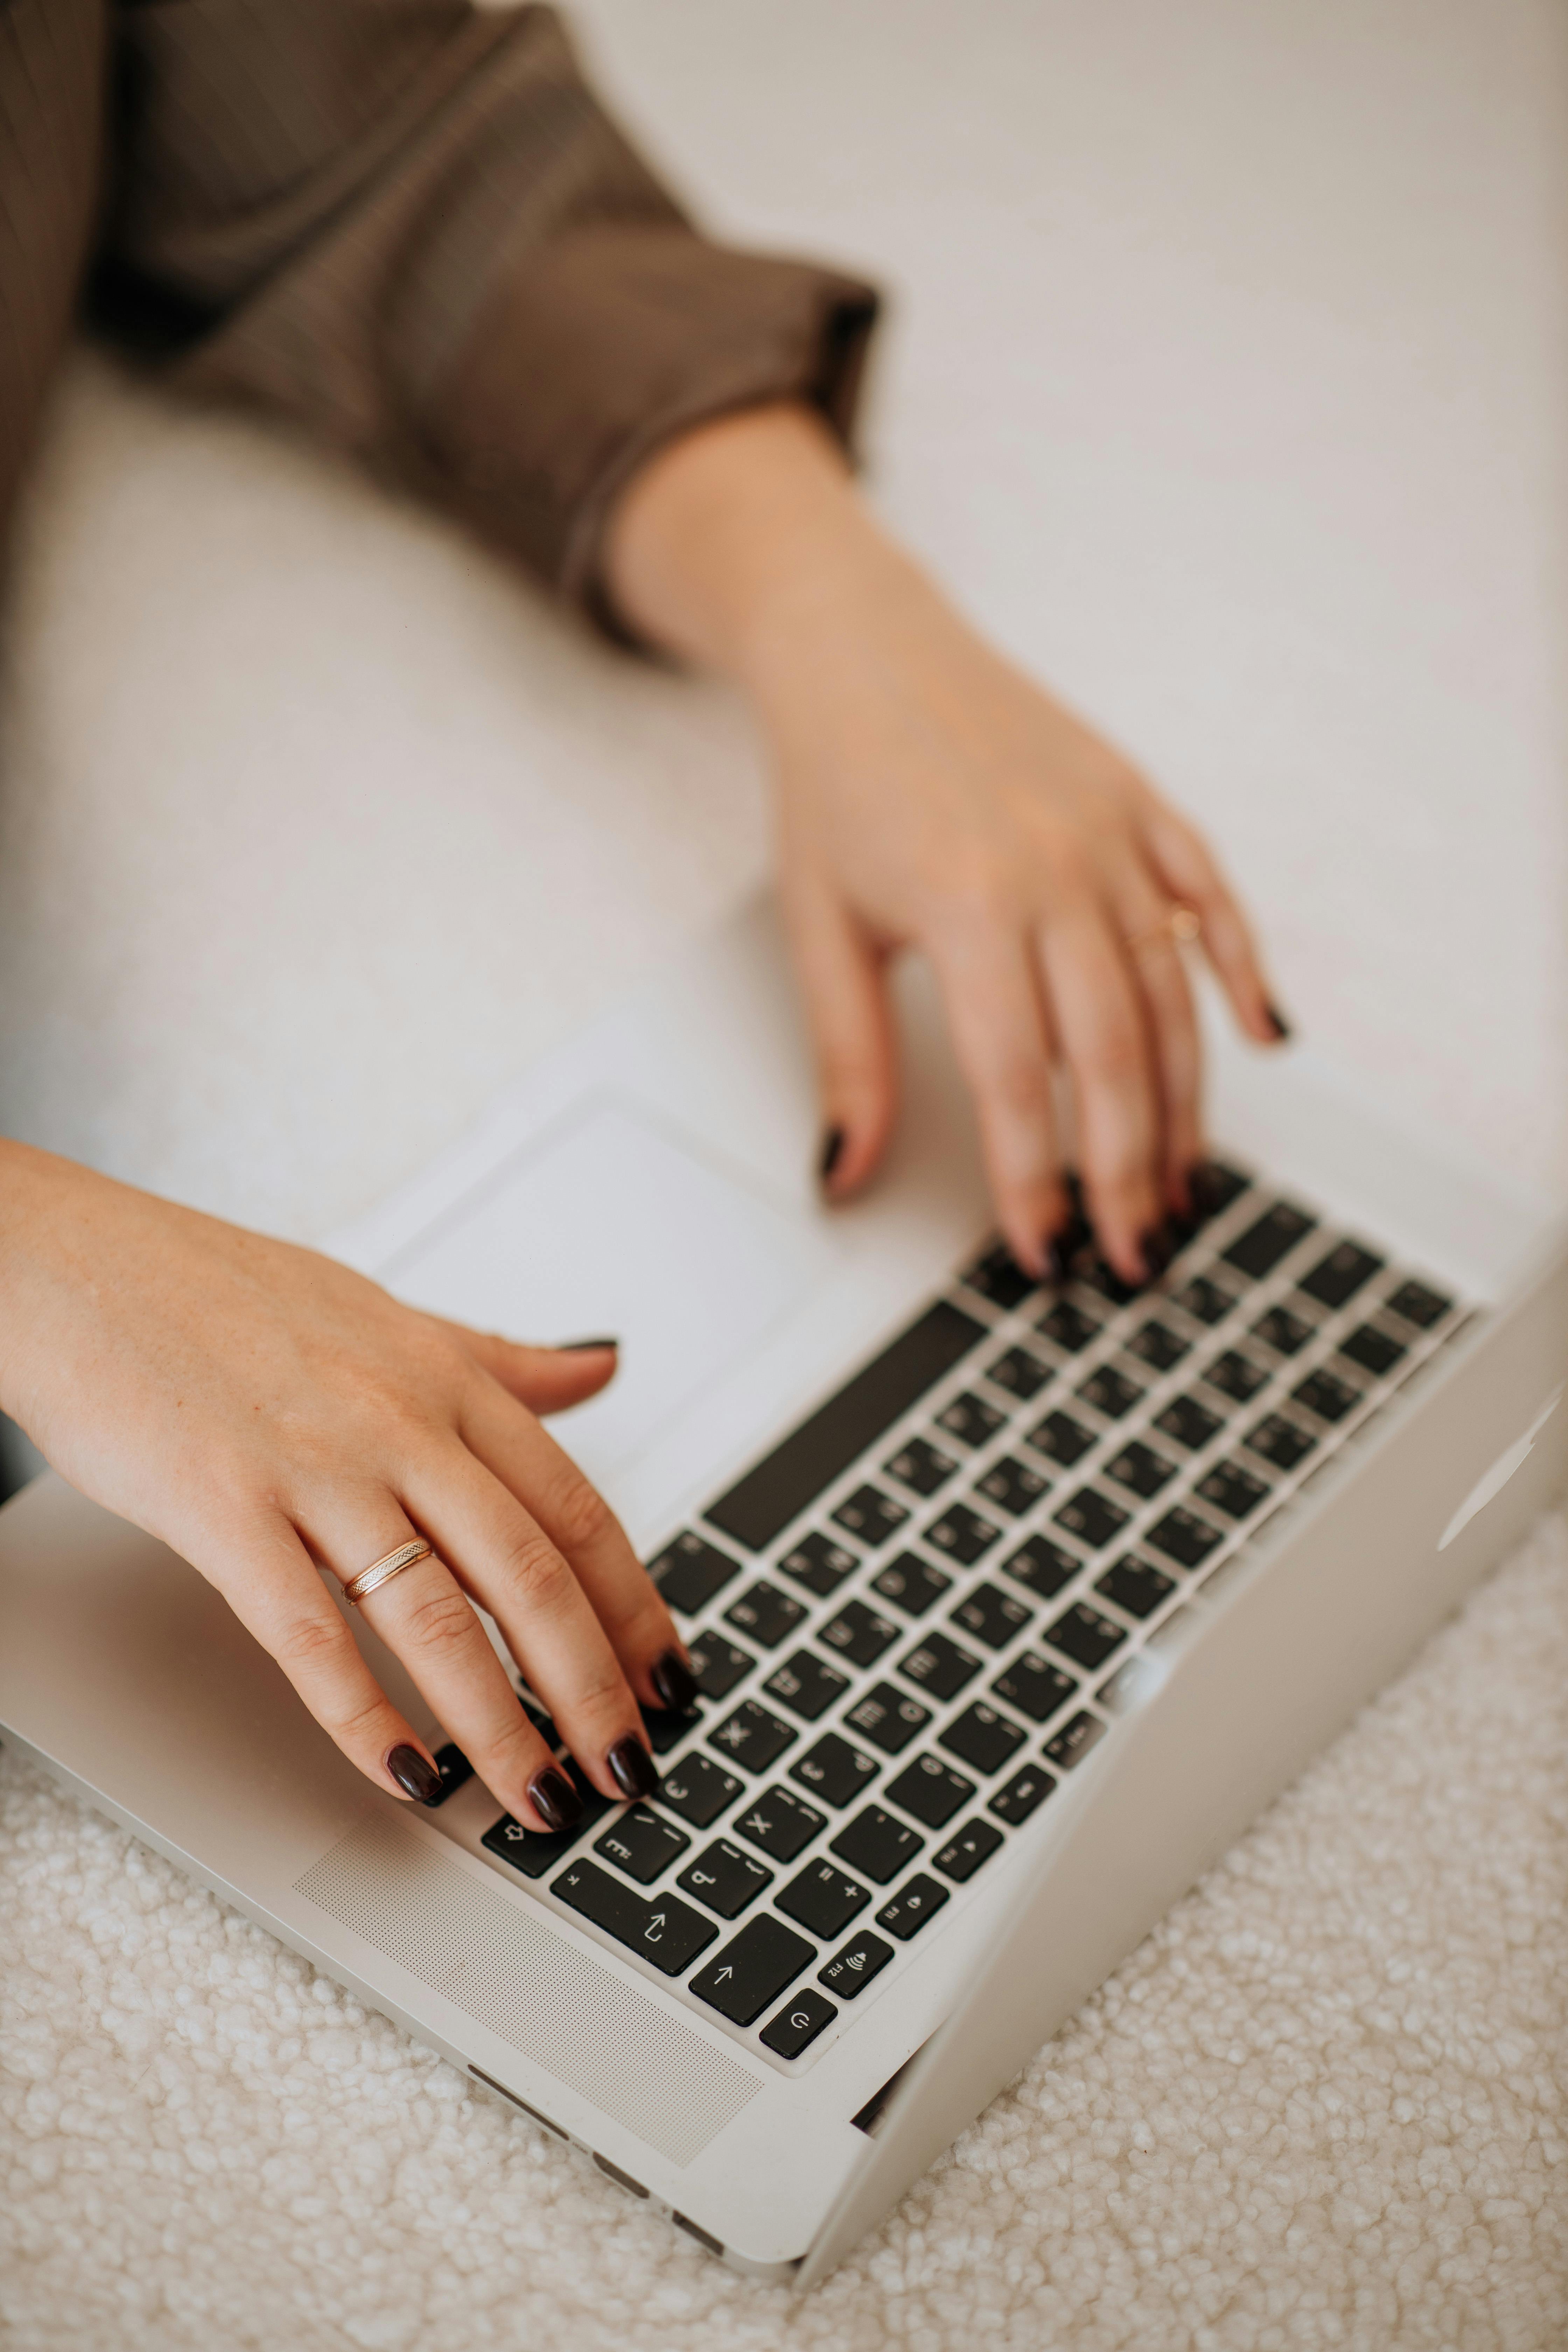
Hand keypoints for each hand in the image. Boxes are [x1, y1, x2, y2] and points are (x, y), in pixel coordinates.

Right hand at [0, 1145, 694, 1828]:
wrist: (79, 1267)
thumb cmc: (223, 1295)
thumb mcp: (387, 1313)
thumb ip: (497, 1358)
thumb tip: (602, 1369)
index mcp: (445, 1380)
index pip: (575, 1510)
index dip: (634, 1605)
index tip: (668, 1676)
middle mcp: (398, 1423)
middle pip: (531, 1575)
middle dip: (593, 1689)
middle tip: (628, 1773)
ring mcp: (313, 1468)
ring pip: (438, 1616)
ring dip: (500, 1726)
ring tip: (538, 1802)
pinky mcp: (224, 1510)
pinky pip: (310, 1633)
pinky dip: (364, 1715)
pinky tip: (405, 1774)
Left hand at [605, 405, 1285, 1284]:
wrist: (861, 647)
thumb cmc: (833, 787)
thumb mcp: (818, 927)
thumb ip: (847, 1059)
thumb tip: (842, 1174)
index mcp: (966, 903)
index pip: (1019, 1079)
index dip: (1036, 1180)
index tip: (1046, 1253)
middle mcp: (1055, 868)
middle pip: (1115, 1053)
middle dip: (1129, 1170)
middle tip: (1137, 1256)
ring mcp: (1110, 831)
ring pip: (1173, 993)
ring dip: (1186, 1104)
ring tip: (1184, 1190)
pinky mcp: (1140, 801)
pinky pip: (1214, 897)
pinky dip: (1245, 970)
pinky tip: (1267, 1041)